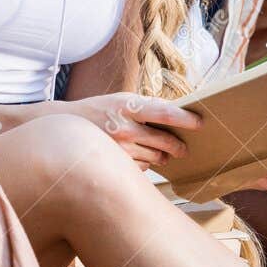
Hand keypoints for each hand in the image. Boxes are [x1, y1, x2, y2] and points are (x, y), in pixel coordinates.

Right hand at [69, 93, 198, 170]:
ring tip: (161, 153)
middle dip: (177, 146)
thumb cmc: (100, 109)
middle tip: (183, 149)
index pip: (164, 112)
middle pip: (164, 140)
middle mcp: (123, 127)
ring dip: (162, 156)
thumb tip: (178, 112)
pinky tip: (137, 156)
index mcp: (128, 105)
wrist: (65, 126)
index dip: (185, 119)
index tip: (200, 123)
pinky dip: (145, 163)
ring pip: (155, 157)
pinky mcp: (115, 164)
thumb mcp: (122, 99)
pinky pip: (142, 167)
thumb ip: (148, 106)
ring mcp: (119, 148)